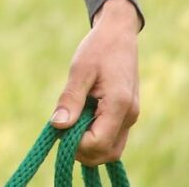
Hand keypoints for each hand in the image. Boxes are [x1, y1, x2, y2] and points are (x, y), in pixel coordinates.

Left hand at [51, 0, 140, 164]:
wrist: (119, 34)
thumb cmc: (98, 48)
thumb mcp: (80, 70)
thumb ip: (70, 99)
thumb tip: (57, 126)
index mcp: (120, 105)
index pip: (98, 143)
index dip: (76, 143)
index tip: (60, 127)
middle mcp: (130, 116)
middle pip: (107, 154)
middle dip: (82, 150)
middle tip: (63, 128)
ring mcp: (130, 117)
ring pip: (111, 150)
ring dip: (88, 145)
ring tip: (71, 122)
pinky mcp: (126, 114)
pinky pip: (113, 138)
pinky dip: (95, 137)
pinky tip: (80, 121)